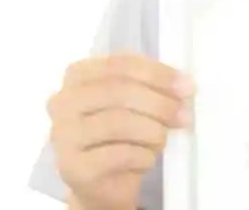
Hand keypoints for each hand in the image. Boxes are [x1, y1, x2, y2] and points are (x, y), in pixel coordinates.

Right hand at [46, 52, 194, 209]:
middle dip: (159, 103)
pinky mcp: (72, 167)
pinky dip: (143, 156)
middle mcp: (62, 101)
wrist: (104, 184)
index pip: (119, 64)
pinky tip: (147, 159)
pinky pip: (117, 155)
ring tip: (163, 140)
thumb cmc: (122, 136)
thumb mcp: (136, 103)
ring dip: (152, 131)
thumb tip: (184, 86)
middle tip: (184, 115)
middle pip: (118, 91)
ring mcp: (63, 135)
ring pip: (117, 122)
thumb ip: (152, 88)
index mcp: (78, 75)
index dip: (157, 74)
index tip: (186, 86)